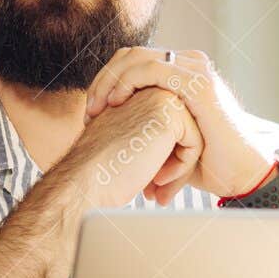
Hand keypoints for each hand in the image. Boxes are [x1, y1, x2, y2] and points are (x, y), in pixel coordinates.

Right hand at [63, 83, 202, 210]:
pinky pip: (195, 143)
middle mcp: (149, 88)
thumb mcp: (129, 145)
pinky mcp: (169, 112)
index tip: (150, 182)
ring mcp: (159, 96)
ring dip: (179, 169)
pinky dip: (181, 168)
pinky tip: (157, 179)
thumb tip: (179, 150)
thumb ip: (151, 137)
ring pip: (193, 136)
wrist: (83, 180)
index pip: (172, 128)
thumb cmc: (102, 171)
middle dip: (175, 164)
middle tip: (156, 189)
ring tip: (158, 188)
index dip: (165, 159)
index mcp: (137, 94)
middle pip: (184, 131)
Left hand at [83, 46, 275, 200]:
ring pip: (136, 58)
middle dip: (103, 80)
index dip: (107, 81)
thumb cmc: (207, 163)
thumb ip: (145, 121)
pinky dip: (126, 83)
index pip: (133, 60)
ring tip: (98, 110)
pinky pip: (152, 70)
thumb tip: (106, 130)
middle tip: (90, 111)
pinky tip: (115, 104)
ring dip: (110, 82)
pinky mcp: (199, 83)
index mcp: (182, 71)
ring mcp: (196, 70)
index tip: (92, 112)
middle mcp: (189, 64)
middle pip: (131, 55)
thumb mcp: (169, 136)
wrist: (241, 175)